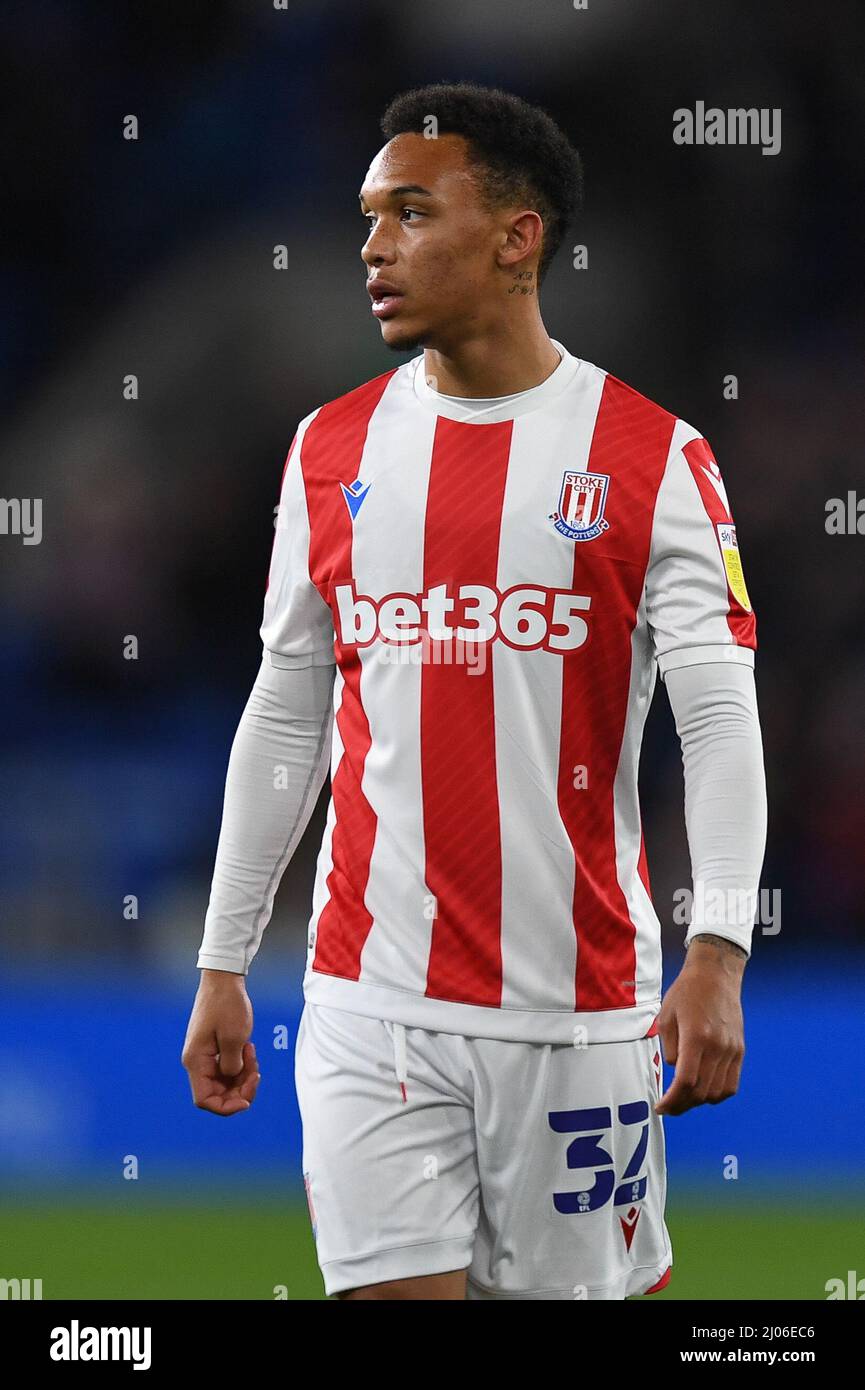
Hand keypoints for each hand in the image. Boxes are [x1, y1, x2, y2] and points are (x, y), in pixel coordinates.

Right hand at [181, 969, 260, 1115]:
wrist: (224, 979)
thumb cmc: (227, 1004)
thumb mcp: (235, 1037)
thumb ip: (233, 1065)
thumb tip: (233, 1079)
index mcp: (196, 1061)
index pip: (204, 1100)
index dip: (226, 1107)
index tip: (246, 1101)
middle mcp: (197, 1062)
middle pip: (217, 1093)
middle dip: (240, 1089)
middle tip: (256, 1071)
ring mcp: (205, 1056)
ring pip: (225, 1081)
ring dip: (243, 1075)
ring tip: (253, 1052)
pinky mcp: (214, 1049)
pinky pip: (228, 1067)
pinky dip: (241, 1064)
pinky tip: (249, 1048)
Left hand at [654, 935, 745, 1115]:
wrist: (716, 975)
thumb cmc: (686, 992)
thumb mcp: (666, 1017)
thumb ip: (668, 1048)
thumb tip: (675, 1071)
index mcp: (696, 1037)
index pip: (686, 1082)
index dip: (672, 1100)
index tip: (661, 1107)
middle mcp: (717, 1047)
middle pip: (702, 1092)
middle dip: (682, 1105)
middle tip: (668, 1106)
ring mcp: (732, 1050)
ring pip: (718, 1092)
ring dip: (699, 1102)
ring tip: (684, 1099)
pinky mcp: (739, 1051)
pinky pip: (731, 1084)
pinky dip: (717, 1094)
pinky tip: (703, 1091)